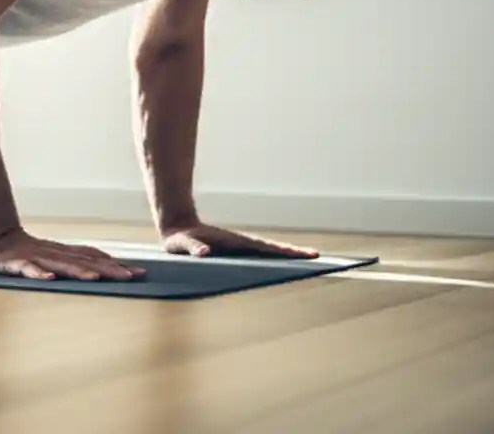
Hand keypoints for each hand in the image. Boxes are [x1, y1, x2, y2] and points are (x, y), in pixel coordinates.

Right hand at [0, 228, 146, 280]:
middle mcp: (54, 253)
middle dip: (108, 270)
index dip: (116, 264)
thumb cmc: (26, 252)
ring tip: (96, 279)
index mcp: (64, 253)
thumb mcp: (53, 256)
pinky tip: (49, 278)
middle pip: (84, 262)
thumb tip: (103, 270)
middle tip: (130, 277)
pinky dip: (38, 273)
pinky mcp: (15, 264)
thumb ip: (75, 262)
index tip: (140, 273)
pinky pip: (28, 269)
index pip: (95, 257)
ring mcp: (35, 258)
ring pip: (60, 265)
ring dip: (78, 271)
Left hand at [161, 222, 319, 258]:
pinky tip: (281, 267)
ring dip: (285, 257)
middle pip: (272, 250)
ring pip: (267, 253)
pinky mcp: (234, 252)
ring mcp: (239, 248)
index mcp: (234, 242)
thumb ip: (192, 248)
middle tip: (317, 257)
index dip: (284, 252)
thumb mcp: (181, 244)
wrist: (176, 226)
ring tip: (306, 262)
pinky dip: (272, 260)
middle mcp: (240, 244)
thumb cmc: (178, 238)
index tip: (305, 254)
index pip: (264, 248)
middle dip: (293, 254)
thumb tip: (204, 253)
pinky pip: (256, 257)